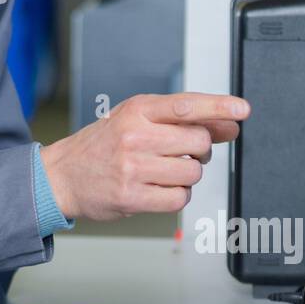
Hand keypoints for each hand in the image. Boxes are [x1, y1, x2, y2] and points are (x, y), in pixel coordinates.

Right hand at [40, 92, 249, 220]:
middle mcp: (134, 136)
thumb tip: (229, 125)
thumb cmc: (103, 145)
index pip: (186, 105)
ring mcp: (132, 168)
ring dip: (188, 175)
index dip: (219, 107)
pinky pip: (178, 198)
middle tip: (184, 153)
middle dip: (201, 151)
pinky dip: (176, 195)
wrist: (63, 175)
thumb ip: (182, 121)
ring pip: (192, 173)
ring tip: (164, 171)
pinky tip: (159, 188)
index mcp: (137, 111)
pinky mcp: (132, 197)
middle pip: (198, 143)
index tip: (241, 110)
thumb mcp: (137, 120)